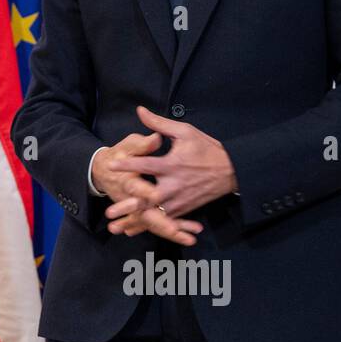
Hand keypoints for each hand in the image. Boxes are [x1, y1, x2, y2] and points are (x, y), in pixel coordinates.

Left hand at [105, 105, 236, 237]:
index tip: (111, 165)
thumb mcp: (185, 132)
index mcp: (172, 164)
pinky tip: (131, 230)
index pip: (147, 165)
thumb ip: (159, 124)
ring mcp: (179, 200)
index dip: (128, 164)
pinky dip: (147, 226)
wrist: (231, 171)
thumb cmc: (206, 149)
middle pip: (148, 198)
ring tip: (115, 228)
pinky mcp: (183, 209)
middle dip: (128, 205)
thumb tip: (140, 111)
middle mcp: (174, 185)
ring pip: (154, 214)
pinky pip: (163, 220)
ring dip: (134, 221)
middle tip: (109, 211)